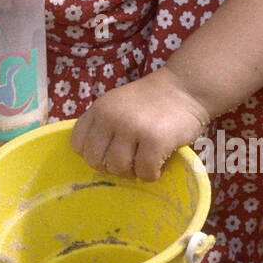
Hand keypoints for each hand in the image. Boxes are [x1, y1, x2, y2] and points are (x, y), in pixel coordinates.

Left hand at [68, 67, 212, 180]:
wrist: (185, 87)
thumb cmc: (151, 101)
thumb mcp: (117, 104)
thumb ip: (103, 125)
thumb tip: (94, 159)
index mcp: (99, 109)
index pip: (77, 143)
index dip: (92, 154)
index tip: (109, 153)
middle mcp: (111, 117)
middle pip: (95, 160)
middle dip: (111, 167)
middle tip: (129, 161)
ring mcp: (133, 128)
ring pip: (118, 169)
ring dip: (132, 172)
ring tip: (144, 162)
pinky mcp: (155, 140)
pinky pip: (144, 172)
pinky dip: (151, 174)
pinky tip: (158, 165)